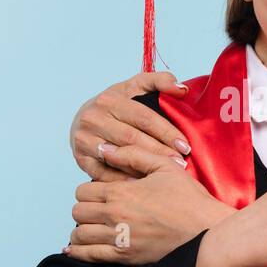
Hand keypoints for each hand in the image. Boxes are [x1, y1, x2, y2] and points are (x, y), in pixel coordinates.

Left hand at [66, 167, 234, 264]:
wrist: (207, 230)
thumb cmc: (189, 198)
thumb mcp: (164, 166)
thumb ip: (132, 154)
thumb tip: (104, 150)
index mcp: (120, 192)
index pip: (83, 190)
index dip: (89, 190)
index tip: (100, 192)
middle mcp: (114, 215)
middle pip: (78, 211)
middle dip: (84, 208)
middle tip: (96, 209)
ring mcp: (118, 238)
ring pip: (79, 234)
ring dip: (82, 229)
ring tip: (91, 227)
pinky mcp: (125, 257)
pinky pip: (89, 256)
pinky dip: (79, 252)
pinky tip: (76, 248)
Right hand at [69, 71, 192, 180]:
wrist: (83, 119)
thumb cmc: (115, 105)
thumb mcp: (134, 87)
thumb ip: (158, 81)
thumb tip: (181, 89)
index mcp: (109, 100)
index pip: (143, 117)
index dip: (166, 132)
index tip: (185, 145)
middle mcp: (93, 118)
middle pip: (132, 138)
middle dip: (159, 151)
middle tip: (180, 163)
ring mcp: (84, 139)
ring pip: (118, 156)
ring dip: (143, 167)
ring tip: (165, 174)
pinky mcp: (80, 159)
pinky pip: (104, 173)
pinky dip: (124, 180)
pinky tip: (143, 184)